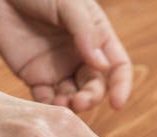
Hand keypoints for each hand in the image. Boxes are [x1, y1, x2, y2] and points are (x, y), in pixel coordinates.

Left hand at [0, 0, 131, 111]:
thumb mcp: (68, 4)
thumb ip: (85, 33)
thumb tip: (103, 66)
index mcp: (96, 37)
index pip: (118, 66)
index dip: (121, 86)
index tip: (117, 103)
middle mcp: (81, 56)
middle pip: (96, 86)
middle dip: (92, 98)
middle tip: (81, 101)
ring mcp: (59, 68)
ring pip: (74, 96)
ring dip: (73, 106)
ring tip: (64, 105)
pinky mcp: (35, 77)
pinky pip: (47, 98)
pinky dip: (50, 107)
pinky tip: (50, 105)